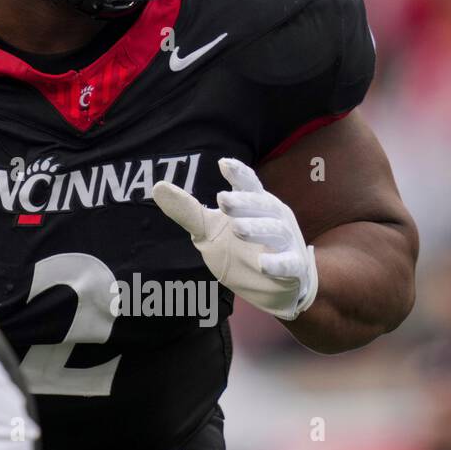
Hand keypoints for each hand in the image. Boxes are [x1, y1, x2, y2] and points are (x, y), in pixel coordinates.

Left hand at [152, 157, 317, 320]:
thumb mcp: (210, 228)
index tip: (223, 163)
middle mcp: (273, 217)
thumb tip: (157, 187)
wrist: (277, 286)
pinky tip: (263, 265)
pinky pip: (288, 263)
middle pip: (261, 204)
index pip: (248, 184)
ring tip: (237, 229)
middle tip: (222, 200)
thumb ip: (187, 210)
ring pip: (275, 230)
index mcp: (254, 203)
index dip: (238, 173)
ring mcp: (286, 242)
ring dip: (256, 228)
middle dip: (243, 201)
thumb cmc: (242, 248)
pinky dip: (278, 263)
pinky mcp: (293, 267)